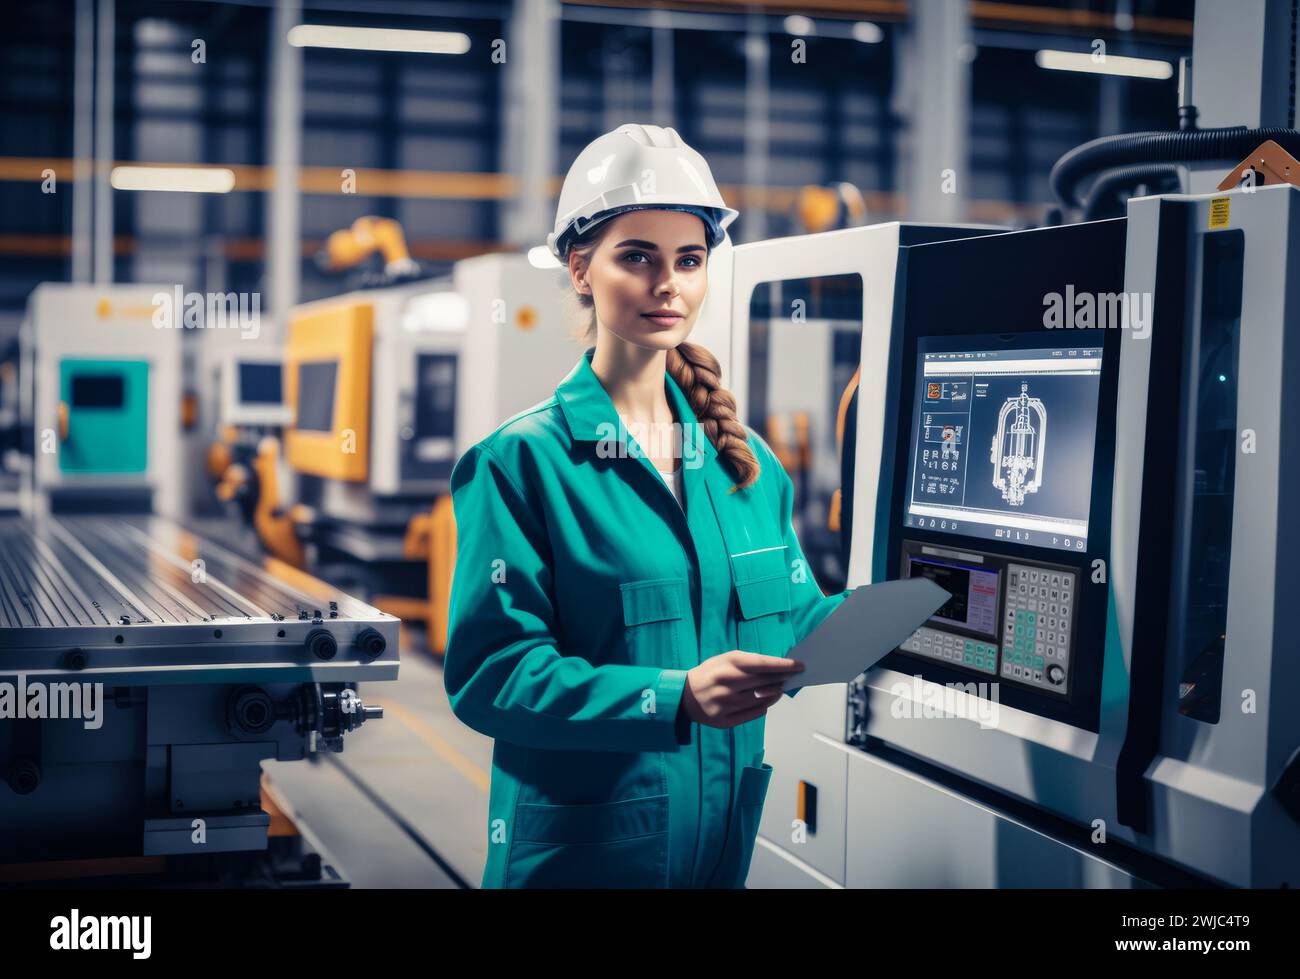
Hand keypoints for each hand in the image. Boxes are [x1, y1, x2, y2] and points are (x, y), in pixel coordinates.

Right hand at [680, 651, 804, 728]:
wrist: (684, 696)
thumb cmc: (710, 673)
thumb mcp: (725, 659)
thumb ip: (749, 662)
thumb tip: (777, 667)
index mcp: (728, 665)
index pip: (763, 664)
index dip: (784, 666)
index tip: (799, 666)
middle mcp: (728, 684)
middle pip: (766, 682)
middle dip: (783, 678)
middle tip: (793, 676)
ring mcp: (727, 704)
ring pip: (763, 699)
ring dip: (776, 693)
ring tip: (779, 688)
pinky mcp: (726, 720)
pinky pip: (755, 713)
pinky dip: (765, 706)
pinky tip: (767, 700)